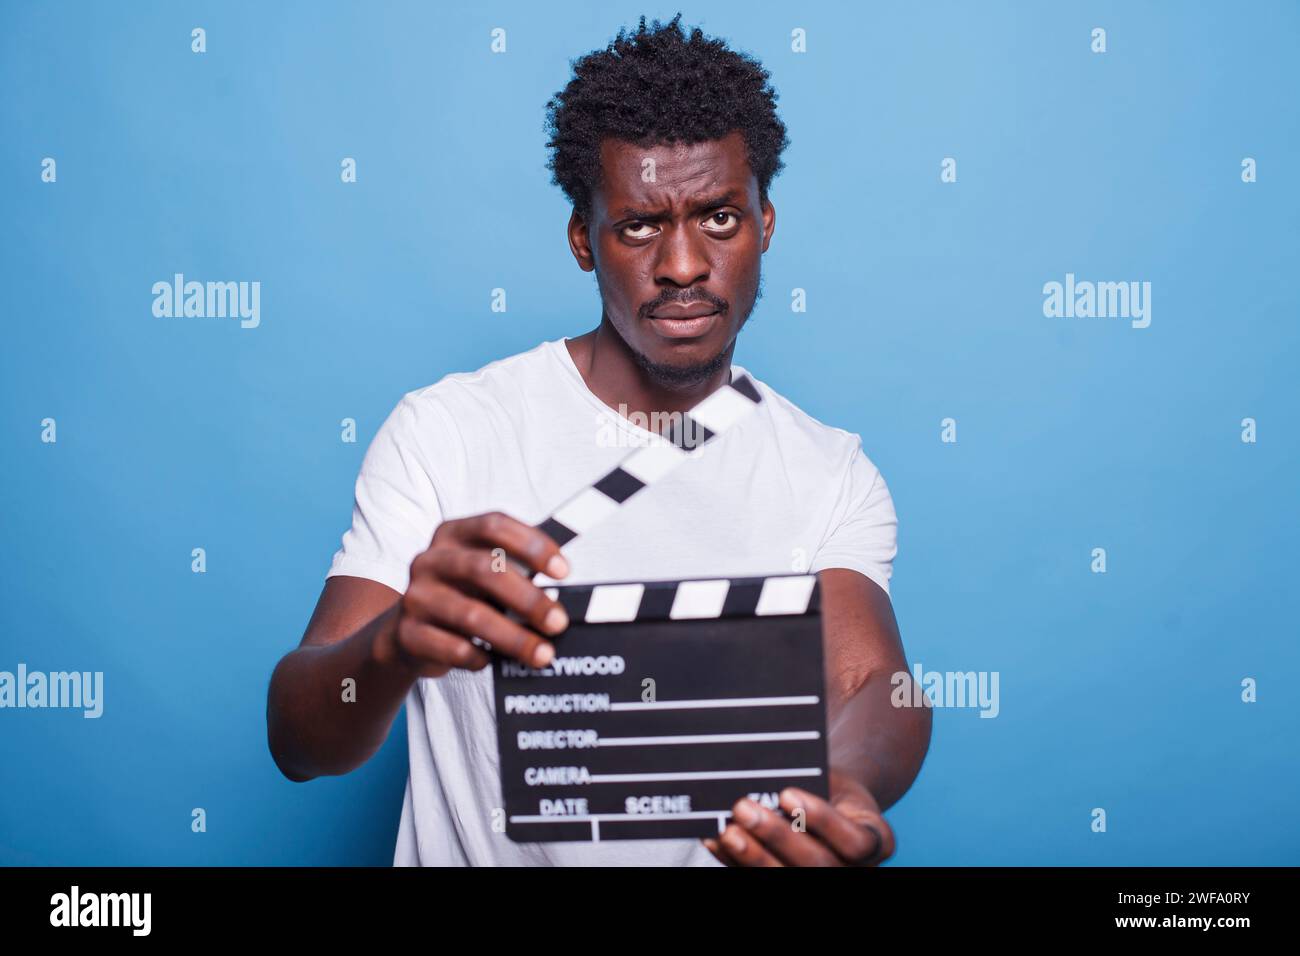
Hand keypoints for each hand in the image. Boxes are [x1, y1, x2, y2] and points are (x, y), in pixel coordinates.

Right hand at [373, 511, 570, 677]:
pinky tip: (492, 661)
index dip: (532, 544)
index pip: (494, 525)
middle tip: (558, 622)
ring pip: (471, 615)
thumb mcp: (482, 576)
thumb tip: (563, 600)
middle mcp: (430, 560)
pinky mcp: (407, 634)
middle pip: (484, 570)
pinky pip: (453, 648)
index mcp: (452, 534)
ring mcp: (415, 597)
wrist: (405, 633)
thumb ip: (516, 574)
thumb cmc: (461, 597)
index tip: (564, 570)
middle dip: (528, 598)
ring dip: (514, 638)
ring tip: (543, 654)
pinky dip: (479, 657)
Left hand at [702, 768, 894, 865]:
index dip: (821, 820)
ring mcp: (821, 880)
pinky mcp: (790, 880)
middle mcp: (852, 870)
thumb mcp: (832, 778)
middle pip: (818, 864)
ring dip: (753, 856)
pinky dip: (734, 862)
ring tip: (728, 831)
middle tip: (743, 808)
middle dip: (777, 837)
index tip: (787, 793)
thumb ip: (811, 782)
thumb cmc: (830, 786)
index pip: (855, 842)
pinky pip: (758, 878)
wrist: (830, 806)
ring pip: (787, 878)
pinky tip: (715, 840)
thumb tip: (764, 775)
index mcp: (874, 840)